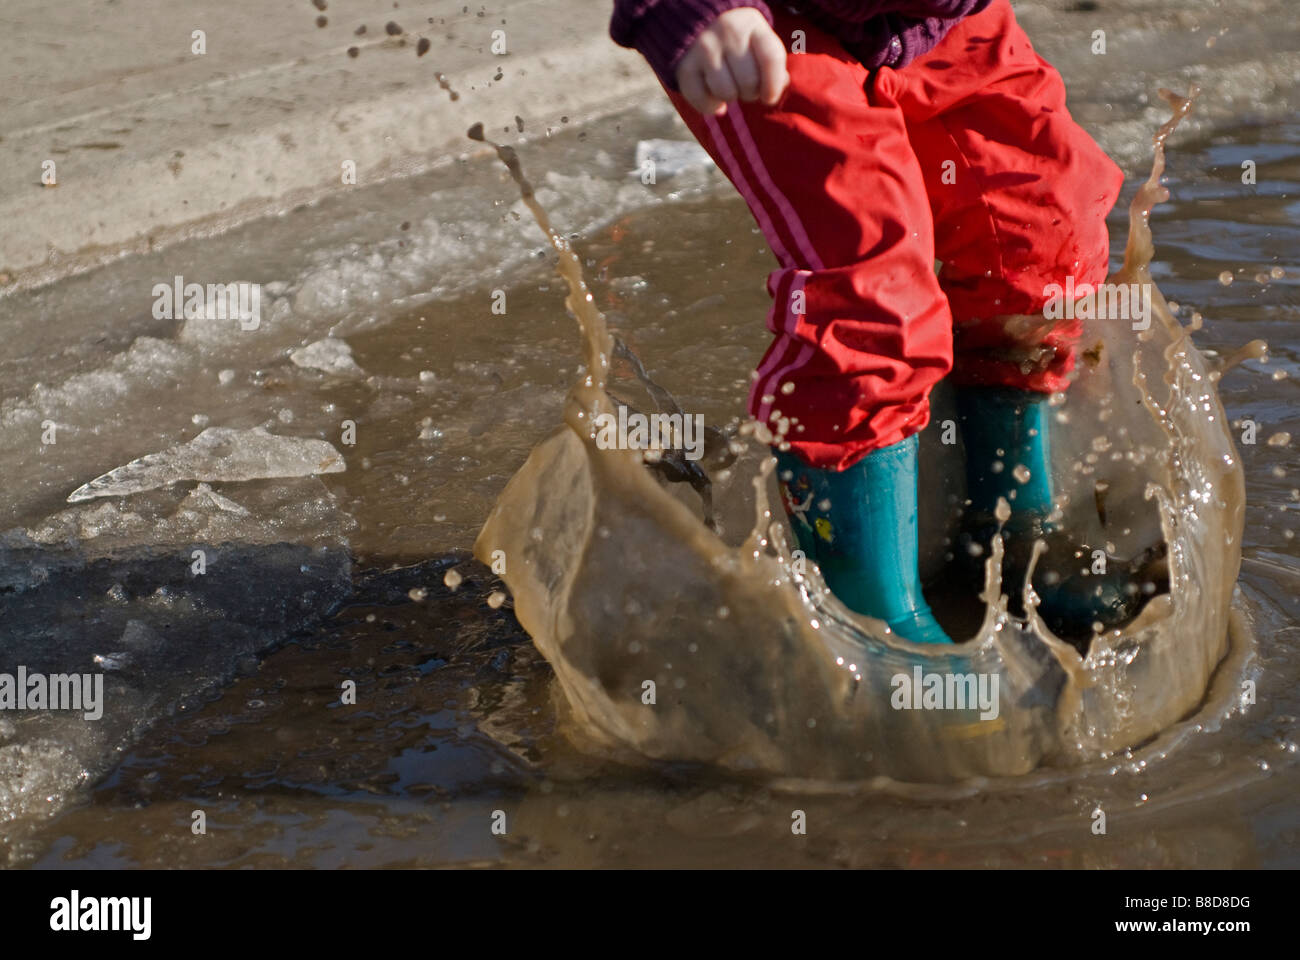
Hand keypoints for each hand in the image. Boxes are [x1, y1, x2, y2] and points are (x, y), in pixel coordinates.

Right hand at [674, 8, 789, 115]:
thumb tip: (777, 86)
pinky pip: (703, 101)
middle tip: (745, 87)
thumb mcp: (758, 40)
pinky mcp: (684, 66)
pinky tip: (715, 100)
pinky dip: (711, 107)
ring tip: (729, 88)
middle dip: (751, 93)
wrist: (697, 24)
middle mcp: (727, 32)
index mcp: (751, 23)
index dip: (774, 85)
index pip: (771, 59)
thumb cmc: (737, 40)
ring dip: (730, 98)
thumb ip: (771, 62)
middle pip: (749, 82)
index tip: (769, 96)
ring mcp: (703, 48)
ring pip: (726, 93)